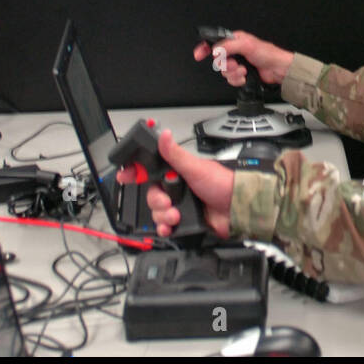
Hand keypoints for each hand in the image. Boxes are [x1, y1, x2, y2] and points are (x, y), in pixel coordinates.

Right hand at [115, 129, 234, 237]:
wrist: (238, 209)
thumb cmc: (222, 184)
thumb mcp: (196, 168)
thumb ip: (176, 154)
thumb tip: (164, 135)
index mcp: (178, 172)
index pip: (151, 170)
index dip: (136, 173)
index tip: (125, 176)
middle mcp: (178, 188)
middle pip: (152, 195)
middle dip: (157, 201)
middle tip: (168, 202)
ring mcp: (181, 205)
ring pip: (157, 212)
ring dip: (163, 216)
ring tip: (176, 215)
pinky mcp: (185, 221)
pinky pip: (165, 226)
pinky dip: (165, 228)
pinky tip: (171, 227)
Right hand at [192, 30, 294, 85]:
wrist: (278, 70)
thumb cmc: (268, 54)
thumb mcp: (247, 45)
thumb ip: (229, 46)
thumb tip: (216, 51)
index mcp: (235, 40)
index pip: (215, 42)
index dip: (205, 48)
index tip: (199, 55)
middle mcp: (235, 51)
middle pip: (218, 60)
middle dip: (226, 65)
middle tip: (234, 64)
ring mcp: (238, 63)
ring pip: (224, 72)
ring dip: (233, 73)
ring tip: (243, 70)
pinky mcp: (241, 74)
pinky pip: (231, 79)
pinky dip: (238, 79)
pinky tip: (245, 76)